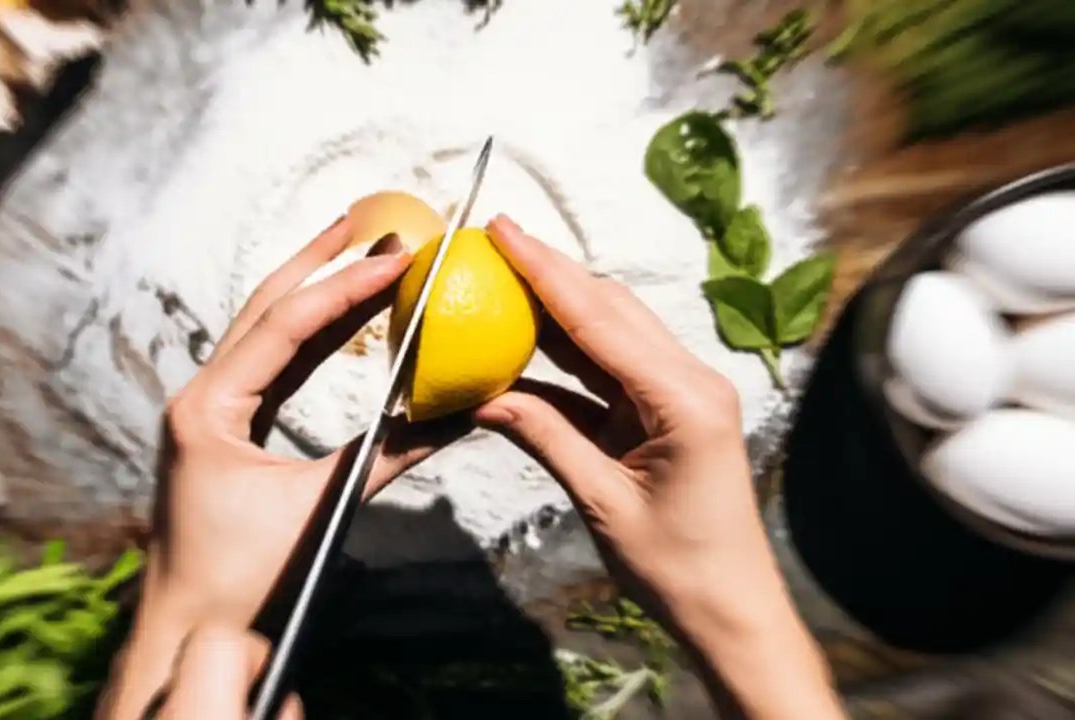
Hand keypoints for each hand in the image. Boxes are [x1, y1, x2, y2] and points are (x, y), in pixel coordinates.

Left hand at [99, 218, 468, 718]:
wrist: (188, 631)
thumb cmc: (241, 580)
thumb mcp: (320, 510)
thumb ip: (387, 457)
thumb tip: (453, 417)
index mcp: (209, 407)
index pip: (287, 326)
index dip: (347, 287)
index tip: (399, 256)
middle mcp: (201, 397)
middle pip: (264, 309)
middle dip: (316, 263)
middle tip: (365, 221)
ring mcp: (209, 413)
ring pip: (265, 335)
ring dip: (312, 294)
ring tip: (356, 254)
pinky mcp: (224, 432)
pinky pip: (270, 370)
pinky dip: (308, 341)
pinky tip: (340, 323)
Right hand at [477, 215, 843, 719]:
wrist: (731, 608)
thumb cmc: (677, 567)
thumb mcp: (602, 502)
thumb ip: (546, 438)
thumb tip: (484, 397)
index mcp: (684, 399)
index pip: (600, 319)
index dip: (547, 272)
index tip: (504, 231)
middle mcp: (689, 382)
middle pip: (610, 310)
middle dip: (551, 273)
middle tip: (495, 241)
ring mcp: (681, 395)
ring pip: (611, 333)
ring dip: (558, 307)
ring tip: (503, 275)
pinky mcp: (667, 413)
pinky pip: (610, 373)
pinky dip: (567, 358)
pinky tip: (525, 343)